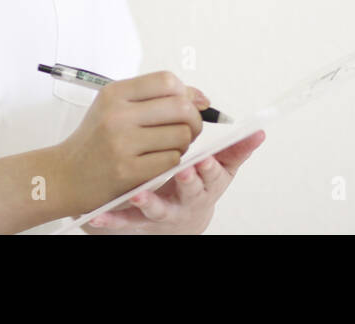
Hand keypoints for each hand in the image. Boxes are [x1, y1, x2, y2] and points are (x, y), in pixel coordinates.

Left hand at [79, 129, 265, 234]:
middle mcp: (185, 199)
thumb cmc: (194, 187)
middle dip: (187, 182)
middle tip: (182, 170)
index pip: (212, 173)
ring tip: (138, 194)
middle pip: (190, 191)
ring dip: (150, 202)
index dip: (210, 166)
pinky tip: (96, 217)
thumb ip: (235, 151)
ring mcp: (162, 212)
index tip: (206, 157)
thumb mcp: (219, 171)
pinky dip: (111, 219)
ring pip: (158, 209)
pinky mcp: (139, 222)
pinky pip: (124, 222)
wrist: (175, 220)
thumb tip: (258, 132)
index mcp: (205, 183)